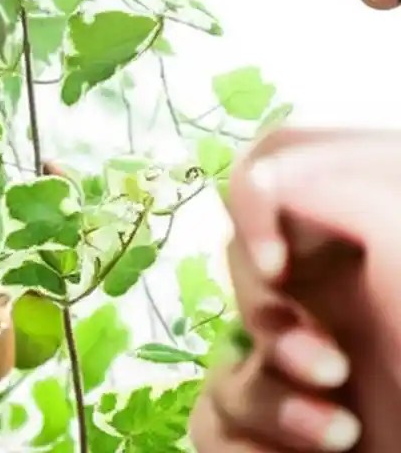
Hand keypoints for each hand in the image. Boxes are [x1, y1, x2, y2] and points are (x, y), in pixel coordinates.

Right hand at [195, 127, 400, 451]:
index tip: (277, 264)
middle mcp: (342, 291)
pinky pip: (214, 417)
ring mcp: (314, 365)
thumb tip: (266, 176)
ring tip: (335, 433)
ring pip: (226, 351)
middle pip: (240, 256)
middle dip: (265, 315)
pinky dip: (245, 444)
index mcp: (377, 232)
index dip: (254, 202)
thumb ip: (350, 192)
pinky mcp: (287, 430)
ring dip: (267, 398)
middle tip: (320, 361)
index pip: (280, 165)